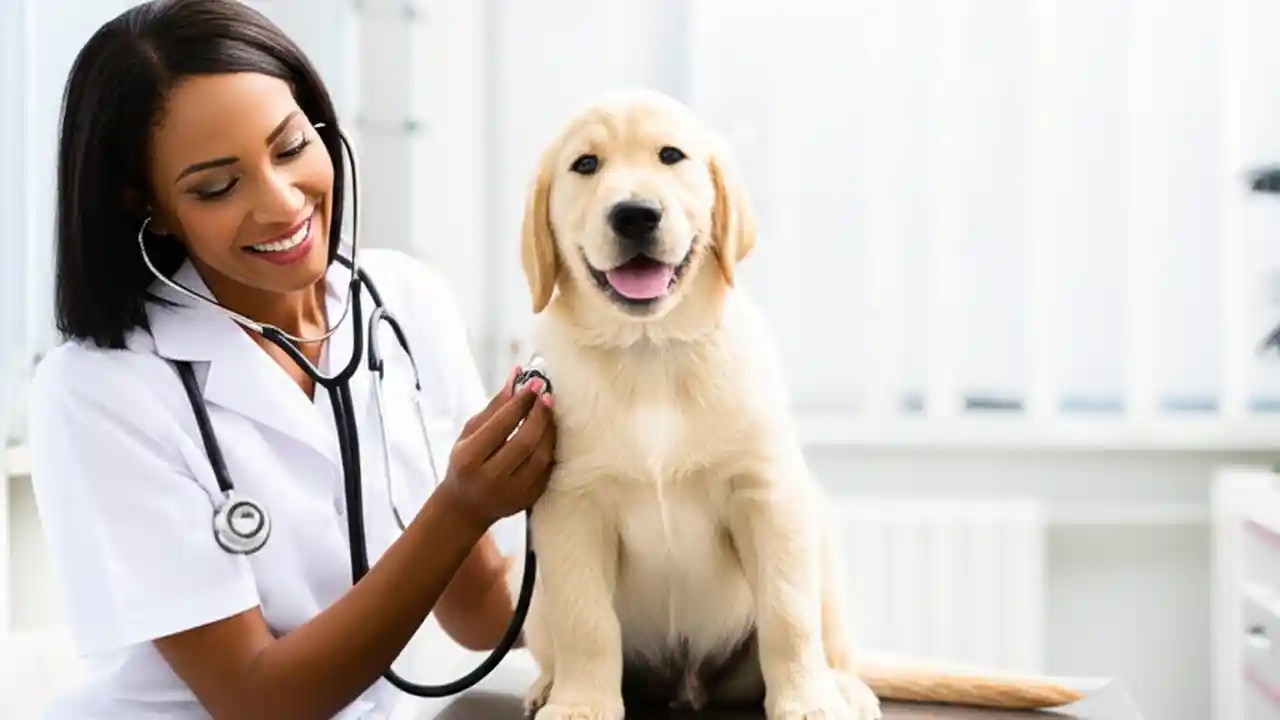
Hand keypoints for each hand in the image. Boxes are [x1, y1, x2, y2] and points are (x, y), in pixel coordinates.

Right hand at [440, 367, 556, 530]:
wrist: (466, 506)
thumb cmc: (465, 463)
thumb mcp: (470, 434)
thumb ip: (494, 406)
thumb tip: (516, 375)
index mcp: (469, 459)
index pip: (501, 425)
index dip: (520, 402)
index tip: (534, 383)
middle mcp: (490, 478)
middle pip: (524, 442)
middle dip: (539, 415)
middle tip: (547, 395)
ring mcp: (512, 493)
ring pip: (541, 457)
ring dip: (549, 430)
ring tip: (550, 412)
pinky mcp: (528, 499)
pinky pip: (547, 470)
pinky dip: (551, 448)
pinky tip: (550, 433)